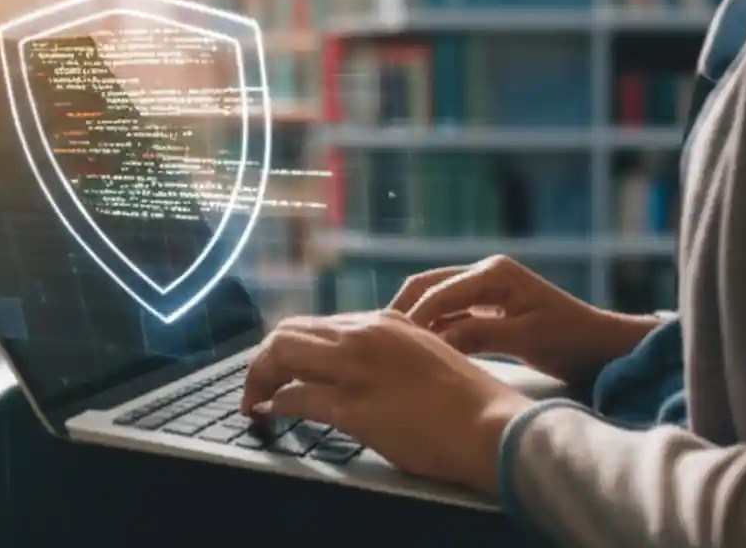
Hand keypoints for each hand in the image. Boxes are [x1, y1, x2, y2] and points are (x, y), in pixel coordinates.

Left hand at [241, 310, 532, 494]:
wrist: (491, 425)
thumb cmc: (466, 400)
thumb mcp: (424, 354)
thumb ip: (388, 350)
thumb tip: (354, 365)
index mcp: (383, 321)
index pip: (317, 324)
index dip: (290, 347)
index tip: (283, 367)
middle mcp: (364, 335)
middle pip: (289, 332)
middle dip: (265, 359)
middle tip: (258, 385)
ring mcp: (356, 369)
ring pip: (281, 355)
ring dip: (259, 378)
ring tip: (255, 400)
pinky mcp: (353, 407)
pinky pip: (296, 398)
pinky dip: (274, 404)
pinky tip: (269, 414)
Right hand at [390, 255, 660, 384]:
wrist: (602, 346)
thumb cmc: (570, 339)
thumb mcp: (525, 338)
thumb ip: (478, 335)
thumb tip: (433, 343)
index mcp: (494, 273)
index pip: (439, 293)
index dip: (414, 319)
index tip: (392, 345)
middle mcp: (485, 272)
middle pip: (428, 285)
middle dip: (402, 310)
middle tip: (376, 340)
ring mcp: (485, 286)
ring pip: (435, 297)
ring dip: (415, 318)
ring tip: (390, 345)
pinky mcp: (487, 304)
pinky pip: (449, 311)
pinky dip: (432, 326)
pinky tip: (418, 347)